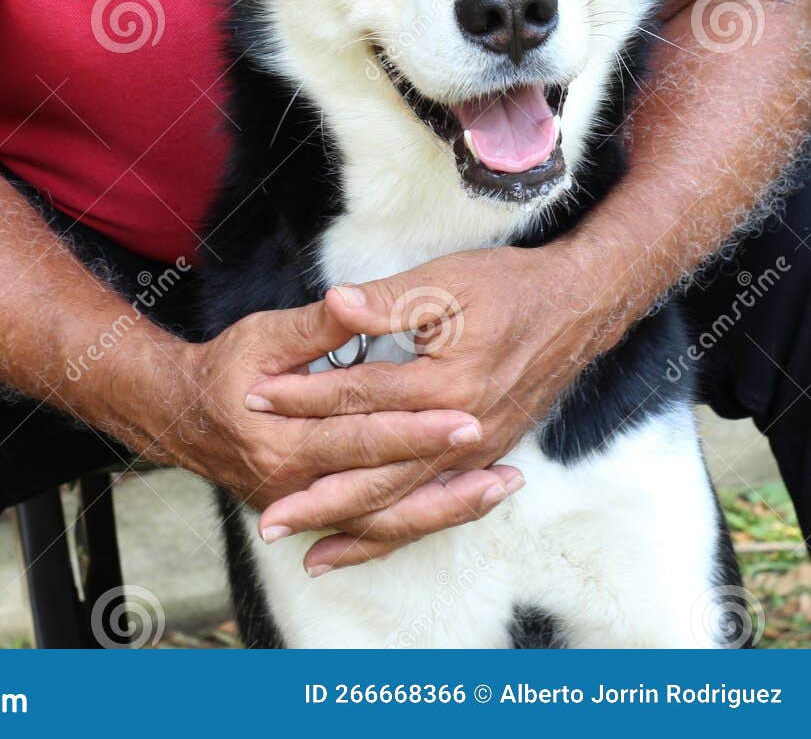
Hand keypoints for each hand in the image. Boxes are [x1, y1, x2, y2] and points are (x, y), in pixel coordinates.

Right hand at [155, 300, 507, 523]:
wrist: (181, 415)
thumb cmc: (224, 368)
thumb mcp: (263, 336)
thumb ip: (314, 328)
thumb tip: (346, 301)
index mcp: (280, 443)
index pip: (359, 437)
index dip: (413, 426)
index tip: (464, 411)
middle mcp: (295, 489)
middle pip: (382, 487)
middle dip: (443, 468)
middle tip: (497, 447)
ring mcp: (306, 509)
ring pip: (388, 520)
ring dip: (447, 505)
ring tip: (501, 486)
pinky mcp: (319, 514)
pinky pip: (379, 528)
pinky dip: (426, 517)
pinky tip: (469, 502)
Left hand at [247, 244, 595, 571]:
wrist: (577, 305)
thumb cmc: (509, 286)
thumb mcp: (446, 280)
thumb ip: (387, 300)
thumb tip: (335, 303)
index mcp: (447, 384)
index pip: (359, 398)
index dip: (303, 396)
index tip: (254, 399)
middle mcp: (463, 432)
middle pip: (379, 476)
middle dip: (320, 498)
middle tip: (269, 518)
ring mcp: (477, 452)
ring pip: (407, 506)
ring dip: (355, 530)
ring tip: (306, 551)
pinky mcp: (484, 458)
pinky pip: (434, 508)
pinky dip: (397, 532)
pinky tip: (364, 544)